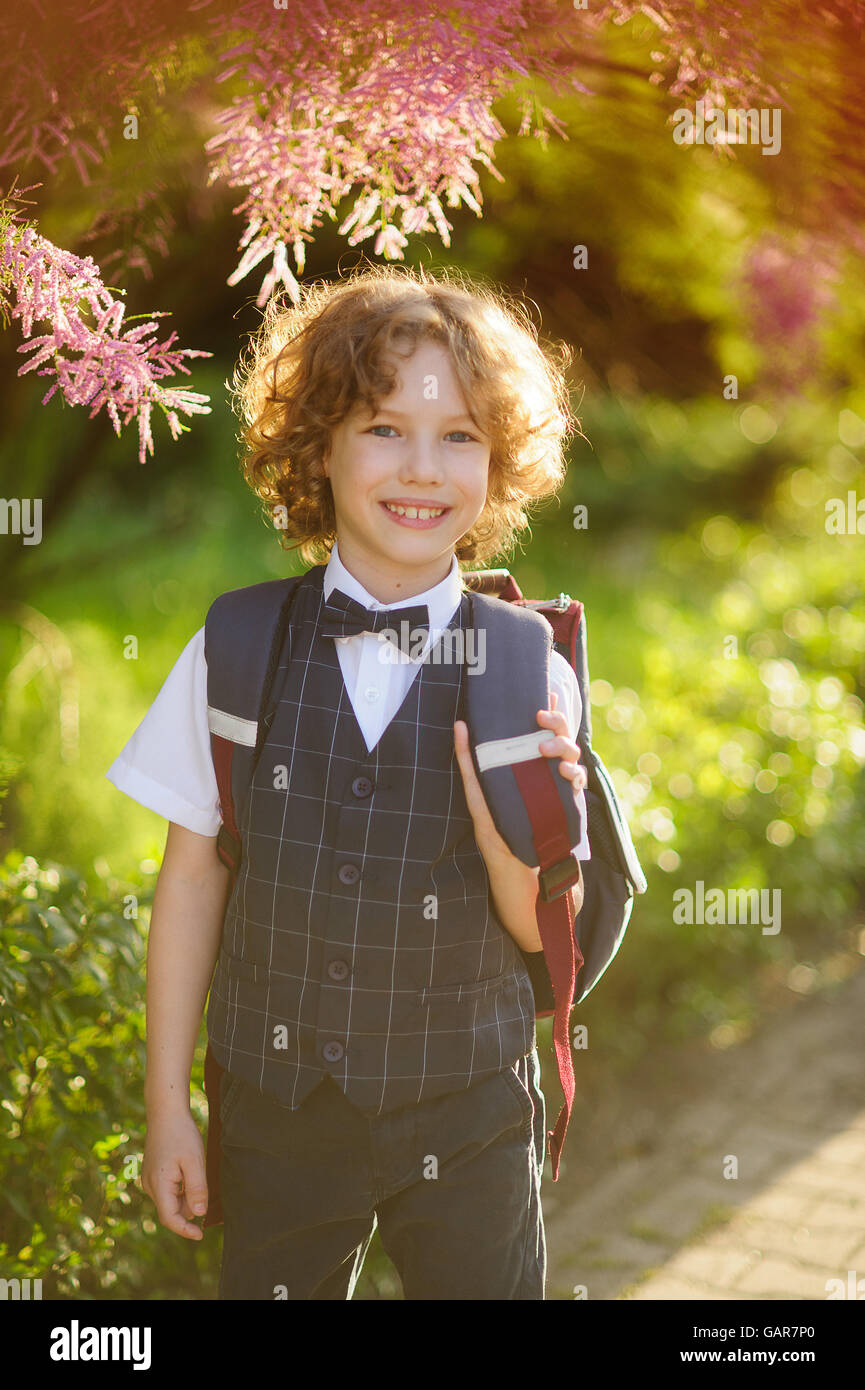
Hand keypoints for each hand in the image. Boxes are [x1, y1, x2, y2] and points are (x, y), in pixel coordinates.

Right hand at [141, 1107, 207, 1239]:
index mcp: (158, 1185)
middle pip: (171, 1210)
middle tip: (203, 1184)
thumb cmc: (181, 1134)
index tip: (201, 1234)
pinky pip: (168, 1190)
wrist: (166, 1113)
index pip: (170, 1219)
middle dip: (189, 1208)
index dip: (185, 1230)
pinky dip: (180, 1188)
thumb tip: (198, 1214)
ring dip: (186, 1196)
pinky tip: (189, 1170)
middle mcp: (149, 1186)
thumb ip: (196, 1189)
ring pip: (170, 1200)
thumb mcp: (195, 1161)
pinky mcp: (152, 1173)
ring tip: (195, 1170)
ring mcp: (149, 1179)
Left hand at [453, 693, 585, 863]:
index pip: (539, 729)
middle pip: (559, 735)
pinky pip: (577, 780)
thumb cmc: (495, 831)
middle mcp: (546, 769)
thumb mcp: (478, 795)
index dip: (549, 708)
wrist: (516, 870)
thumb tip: (459, 724)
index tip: (548, 691)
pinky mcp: (569, 802)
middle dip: (555, 721)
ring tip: (545, 750)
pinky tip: (562, 772)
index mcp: (526, 763)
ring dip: (561, 745)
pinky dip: (572, 772)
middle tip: (539, 717)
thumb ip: (469, 761)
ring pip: (571, 753)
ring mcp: (559, 784)